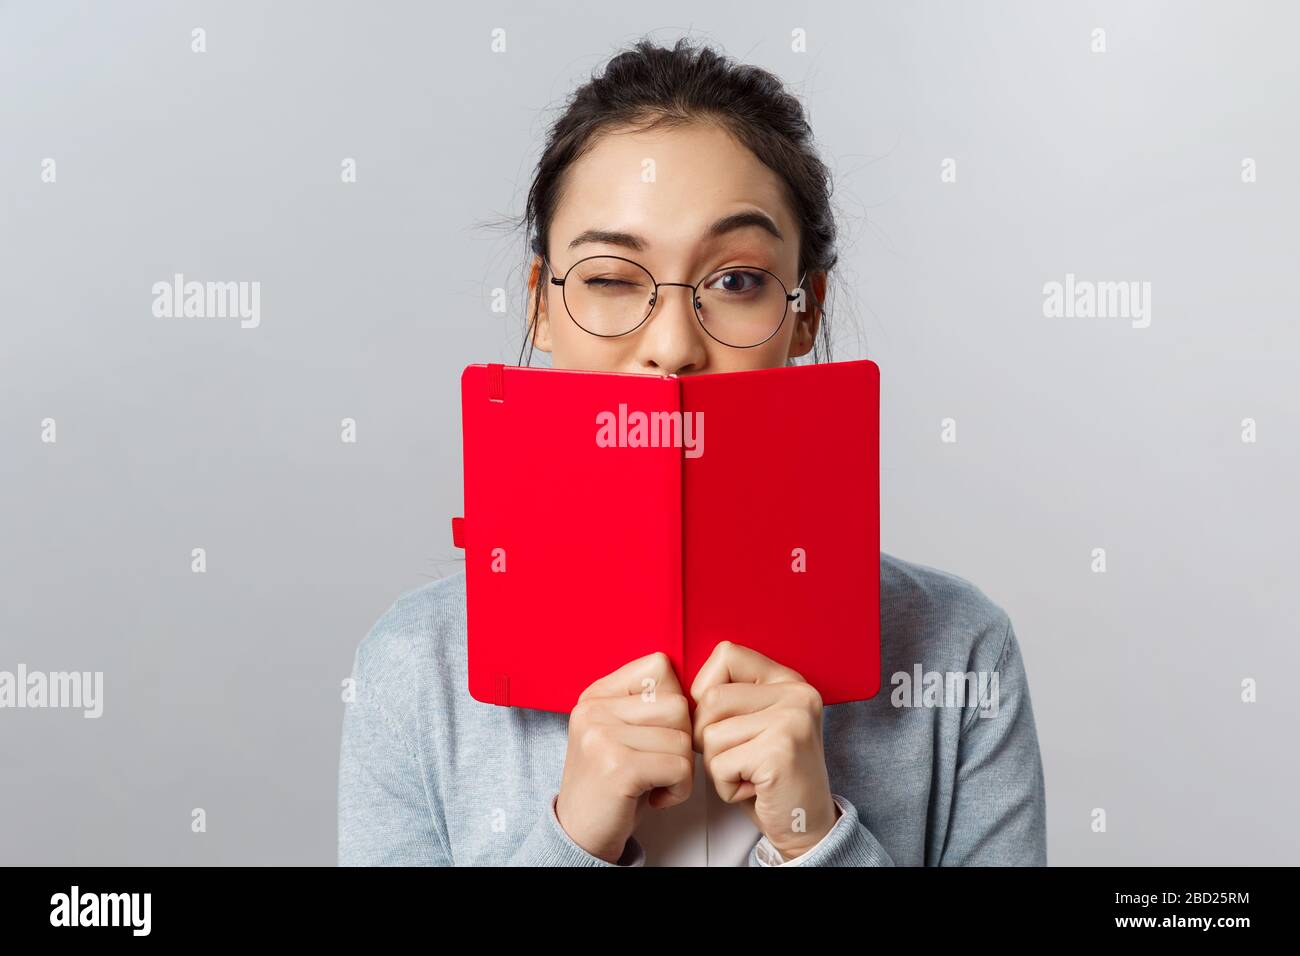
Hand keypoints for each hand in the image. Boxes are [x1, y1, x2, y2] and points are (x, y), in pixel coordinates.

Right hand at [556, 652, 694, 862]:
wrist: (579, 836)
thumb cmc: (612, 784)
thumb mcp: (621, 734)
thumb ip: (646, 705)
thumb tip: (697, 687)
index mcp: (595, 695)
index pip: (659, 667)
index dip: (673, 703)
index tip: (658, 734)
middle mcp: (593, 709)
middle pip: (677, 704)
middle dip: (681, 740)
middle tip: (659, 765)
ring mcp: (601, 736)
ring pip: (681, 738)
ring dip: (682, 769)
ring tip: (656, 782)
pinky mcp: (617, 766)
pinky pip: (679, 767)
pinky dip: (679, 789)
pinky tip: (657, 798)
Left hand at [690, 641, 839, 860]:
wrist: (806, 825)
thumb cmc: (769, 776)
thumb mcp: (754, 723)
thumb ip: (730, 697)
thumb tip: (678, 691)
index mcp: (787, 680)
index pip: (726, 654)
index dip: (707, 689)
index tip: (723, 720)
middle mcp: (796, 693)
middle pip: (711, 699)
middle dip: (709, 738)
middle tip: (740, 759)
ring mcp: (791, 720)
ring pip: (711, 734)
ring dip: (718, 765)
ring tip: (750, 774)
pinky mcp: (780, 752)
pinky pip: (720, 765)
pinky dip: (726, 787)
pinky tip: (755, 789)